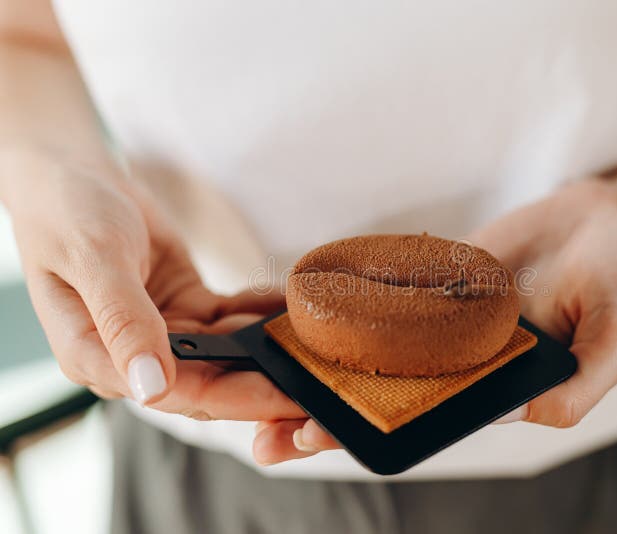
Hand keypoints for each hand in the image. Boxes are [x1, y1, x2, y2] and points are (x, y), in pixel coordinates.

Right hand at [5, 151, 306, 422]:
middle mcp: (132, 356)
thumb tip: (152, 388)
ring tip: (318, 337)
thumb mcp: (95, 259)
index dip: (236, 399)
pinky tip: (293, 306)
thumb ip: (123, 321)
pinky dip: (260, 312)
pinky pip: (231, 319)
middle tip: (322, 376)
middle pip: (210, 382)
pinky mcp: (186, 308)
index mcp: (98, 359)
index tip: (288, 397)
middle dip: (266, 380)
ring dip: (269, 346)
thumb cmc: (68, 211)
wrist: (75, 176)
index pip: (176, 394)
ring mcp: (163, 333)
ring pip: (227, 354)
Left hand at [251, 177, 616, 462]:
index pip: (427, 418)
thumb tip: (525, 414)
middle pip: (386, 389)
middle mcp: (466, 358)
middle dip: (327, 408)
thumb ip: (576, 383)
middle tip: (259, 425)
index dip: (371, 430)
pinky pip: (389, 289)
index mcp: (501, 386)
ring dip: (322, 362)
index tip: (312, 435)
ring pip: (377, 344)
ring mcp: (448, 316)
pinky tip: (298, 310)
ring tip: (261, 374)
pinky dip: (346, 300)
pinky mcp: (440, 277)